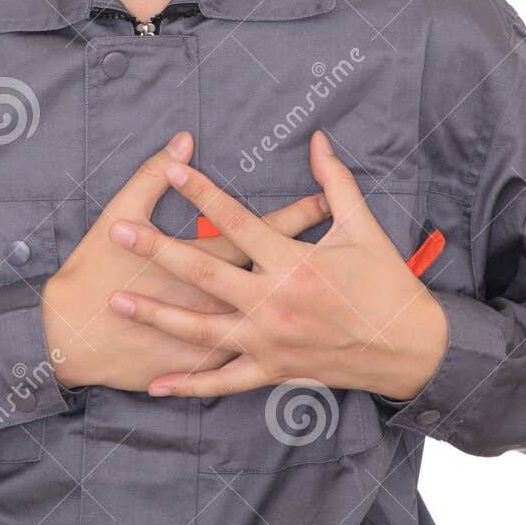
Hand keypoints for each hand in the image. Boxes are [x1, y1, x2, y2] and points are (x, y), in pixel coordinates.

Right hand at [40, 131, 333, 391]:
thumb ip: (151, 176)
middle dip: (312, 252)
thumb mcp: (120, 213)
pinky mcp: (207, 365)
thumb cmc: (93, 270)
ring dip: (304, 303)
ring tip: (334, 287)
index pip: (262, 229)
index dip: (296, 212)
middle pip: (280, 271)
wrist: (71, 335)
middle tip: (345, 238)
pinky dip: (271, 355)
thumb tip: (181, 142)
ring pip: (275, 319)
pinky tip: (298, 347)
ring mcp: (220, 338)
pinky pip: (248, 366)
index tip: (324, 198)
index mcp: (210, 261)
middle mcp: (225, 301)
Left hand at [105, 128, 448, 398]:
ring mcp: (269, 341)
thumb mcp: (362, 227)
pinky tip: (156, 385)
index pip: (237, 221)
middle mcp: (274, 302)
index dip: (202, 193)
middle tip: (117, 233)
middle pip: (203, 273)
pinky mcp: (272, 371)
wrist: (409, 348)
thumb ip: (335, 182)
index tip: (172, 169)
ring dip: (156, 314)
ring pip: (201, 329)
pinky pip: (223, 381)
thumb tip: (318, 139)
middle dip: (156, 250)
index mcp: (294, 263)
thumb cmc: (386, 283)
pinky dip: (189, 385)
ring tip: (118, 300)